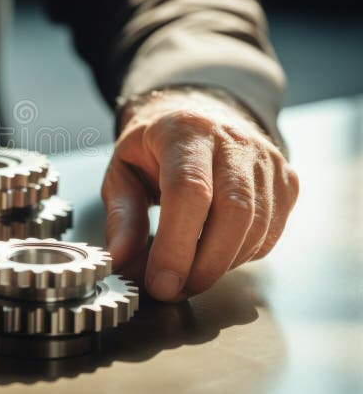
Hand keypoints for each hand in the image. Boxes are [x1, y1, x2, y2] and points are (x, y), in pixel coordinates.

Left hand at [102, 87, 298, 300]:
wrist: (201, 118)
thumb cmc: (156, 148)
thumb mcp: (123, 171)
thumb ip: (121, 216)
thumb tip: (120, 261)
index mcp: (186, 130)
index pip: (189, 190)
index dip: (176, 245)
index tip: (161, 283)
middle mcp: (234, 141)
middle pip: (234, 213)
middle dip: (204, 266)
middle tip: (173, 290)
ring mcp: (268, 162)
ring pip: (256, 230)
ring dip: (220, 266)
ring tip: (186, 276)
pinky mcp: (287, 183)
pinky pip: (269, 236)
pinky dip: (240, 257)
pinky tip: (213, 254)